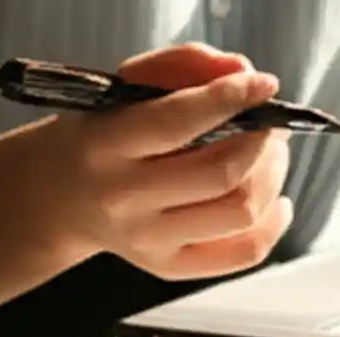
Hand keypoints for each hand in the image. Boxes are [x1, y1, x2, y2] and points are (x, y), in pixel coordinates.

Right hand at [47, 43, 292, 279]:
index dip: (229, 100)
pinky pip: (243, 253)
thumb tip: (242, 72)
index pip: (177, 122)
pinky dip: (273, 224)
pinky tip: (276, 200)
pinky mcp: (168, 266)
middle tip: (269, 124)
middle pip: (220, 174)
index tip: (263, 84)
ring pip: (240, 212)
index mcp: (105, 144)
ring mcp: (148, 240)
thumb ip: (183, 66)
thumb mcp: (128, 84)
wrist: (62, 194)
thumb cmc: (106, 131)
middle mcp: (124, 198)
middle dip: (261, 142)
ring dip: (271, 177)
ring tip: (270, 155)